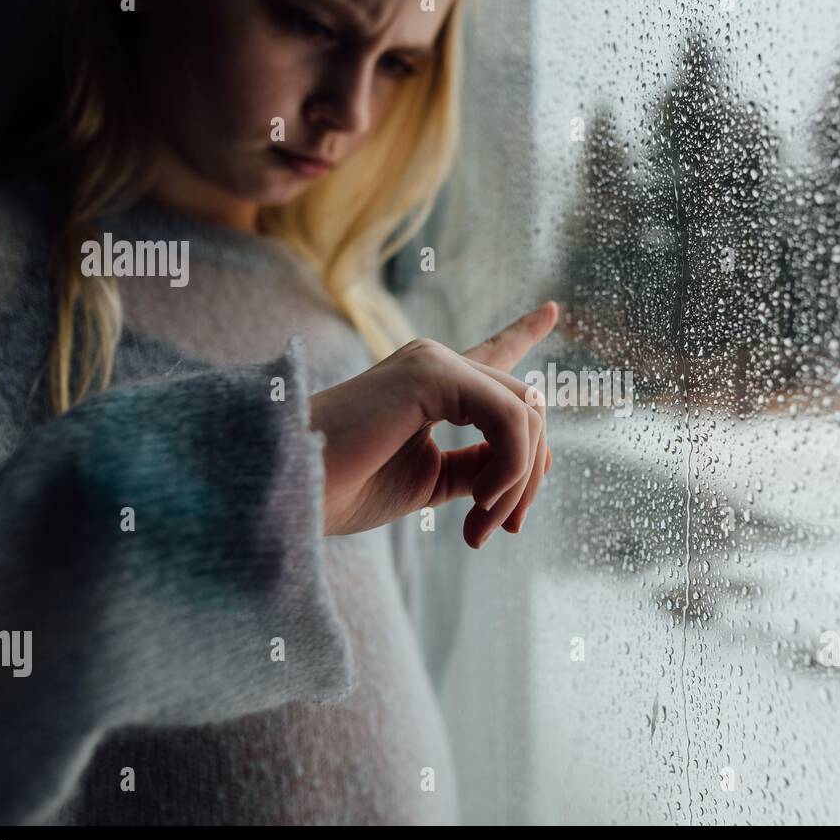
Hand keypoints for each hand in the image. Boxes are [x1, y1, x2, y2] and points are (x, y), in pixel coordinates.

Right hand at [308, 302, 557, 545]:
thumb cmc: (340, 488)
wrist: (287, 489)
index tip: (552, 309)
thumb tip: (522, 466)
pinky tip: (480, 503)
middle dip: (528, 477)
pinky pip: (510, 419)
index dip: (522, 332)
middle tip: (499, 530)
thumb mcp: (428, 480)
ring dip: (517, 482)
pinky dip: (510, 467)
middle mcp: (436, 363)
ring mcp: (434, 362)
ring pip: (526, 414)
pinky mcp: (432, 373)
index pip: (492, 352)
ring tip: (480, 527)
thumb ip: (475, 465)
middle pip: (527, 408)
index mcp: (432, 385)